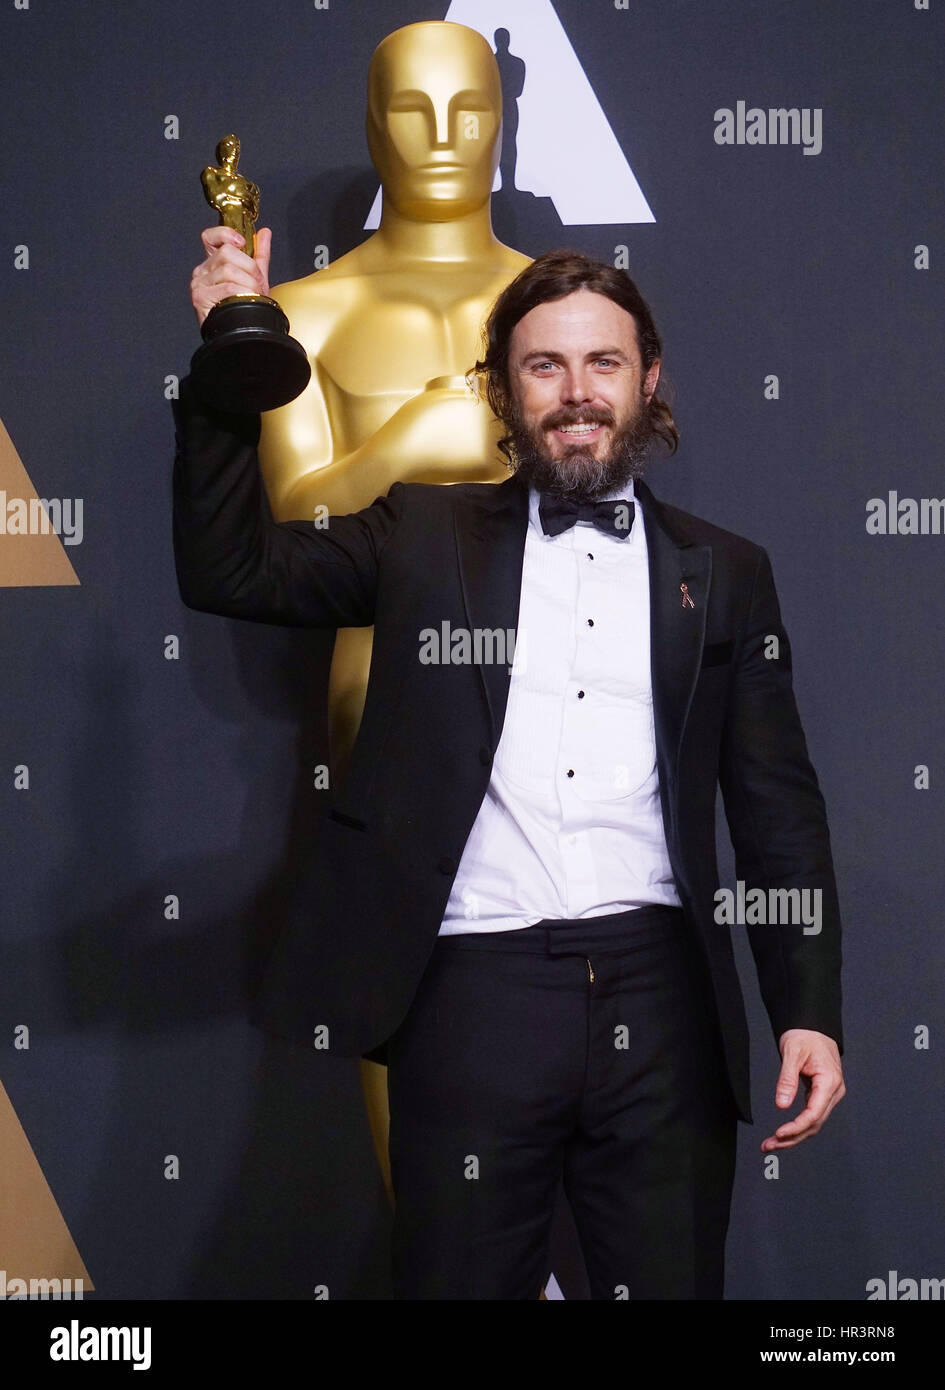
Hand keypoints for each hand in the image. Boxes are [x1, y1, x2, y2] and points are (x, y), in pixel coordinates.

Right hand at [190, 225, 271, 326]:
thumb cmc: (243, 308)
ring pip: (229, 270)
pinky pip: (228, 286)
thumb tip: (264, 233)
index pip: (210, 237)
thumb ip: (259, 255)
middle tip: (255, 285)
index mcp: (212, 263)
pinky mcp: (200, 297)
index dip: (225, 234)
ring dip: (248, 284)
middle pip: (227, 252)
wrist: (240, 333)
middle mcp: (203, 271)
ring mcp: (199, 284)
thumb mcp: (254, 278)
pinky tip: (244, 301)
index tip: (242, 242)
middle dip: (250, 268)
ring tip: (251, 296)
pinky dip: (242, 293)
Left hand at [761, 1029, 844, 1150]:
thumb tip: (782, 1105)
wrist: (813, 1028)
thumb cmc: (805, 1036)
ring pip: (814, 1123)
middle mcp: (834, 1091)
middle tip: (769, 1145)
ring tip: (772, 1144)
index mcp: (830, 1081)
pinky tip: (783, 1134)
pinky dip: (798, 1126)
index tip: (780, 1134)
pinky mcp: (822, 1095)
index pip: (815, 1113)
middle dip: (792, 1138)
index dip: (797, 1126)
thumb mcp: (792, 1053)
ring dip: (794, 1136)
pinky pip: (811, 1116)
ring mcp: (830, 1095)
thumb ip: (787, 1080)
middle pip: (815, 1123)